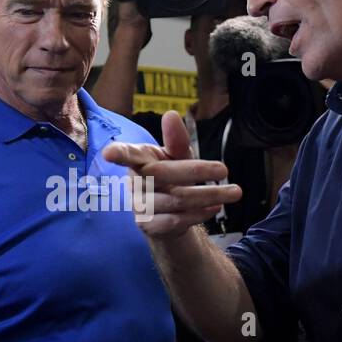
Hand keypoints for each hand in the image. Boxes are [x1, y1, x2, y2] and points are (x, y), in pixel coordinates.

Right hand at [102, 111, 241, 237]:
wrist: (169, 214)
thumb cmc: (172, 177)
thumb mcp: (176, 156)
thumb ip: (176, 140)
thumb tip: (171, 115)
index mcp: (139, 160)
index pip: (126, 155)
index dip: (118, 154)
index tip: (108, 153)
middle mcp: (135, 182)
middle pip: (164, 174)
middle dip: (198, 171)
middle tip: (225, 169)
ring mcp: (139, 206)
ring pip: (176, 199)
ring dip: (208, 195)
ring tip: (232, 192)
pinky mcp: (148, 226)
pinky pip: (176, 220)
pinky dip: (199, 214)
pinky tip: (214, 208)